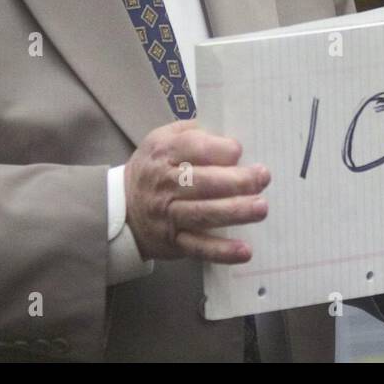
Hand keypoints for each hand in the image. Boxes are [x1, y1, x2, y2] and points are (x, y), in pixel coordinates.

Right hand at [124, 120, 269, 263]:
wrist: (121, 208)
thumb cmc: (154, 168)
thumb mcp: (163, 139)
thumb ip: (193, 132)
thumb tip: (227, 137)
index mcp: (165, 153)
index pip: (194, 148)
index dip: (220, 149)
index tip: (239, 151)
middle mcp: (165, 184)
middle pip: (203, 182)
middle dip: (237, 180)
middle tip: (262, 178)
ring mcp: (169, 215)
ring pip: (204, 214)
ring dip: (235, 212)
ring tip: (261, 207)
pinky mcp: (174, 241)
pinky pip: (199, 248)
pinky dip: (222, 251)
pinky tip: (245, 251)